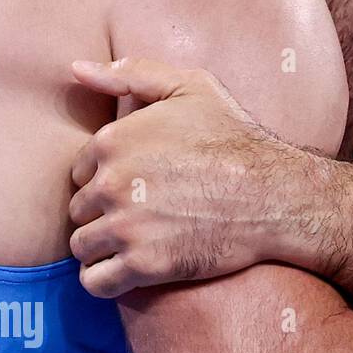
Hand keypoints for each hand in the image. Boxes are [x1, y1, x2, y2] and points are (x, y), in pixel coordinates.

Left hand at [67, 57, 300, 296]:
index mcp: (114, 140)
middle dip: (105, 213)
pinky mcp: (143, 265)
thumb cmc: (236, 138)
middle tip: (143, 215)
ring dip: (103, 248)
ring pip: (83, 247)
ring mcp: (125, 227)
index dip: (108, 178)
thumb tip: (76, 70)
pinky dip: (106, 280)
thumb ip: (131, 74)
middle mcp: (111, 184)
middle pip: (80, 210)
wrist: (276, 194)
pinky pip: (96, 282)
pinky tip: (127, 271)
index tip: (138, 185)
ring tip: (135, 243)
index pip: (81, 171)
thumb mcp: (191, 87)